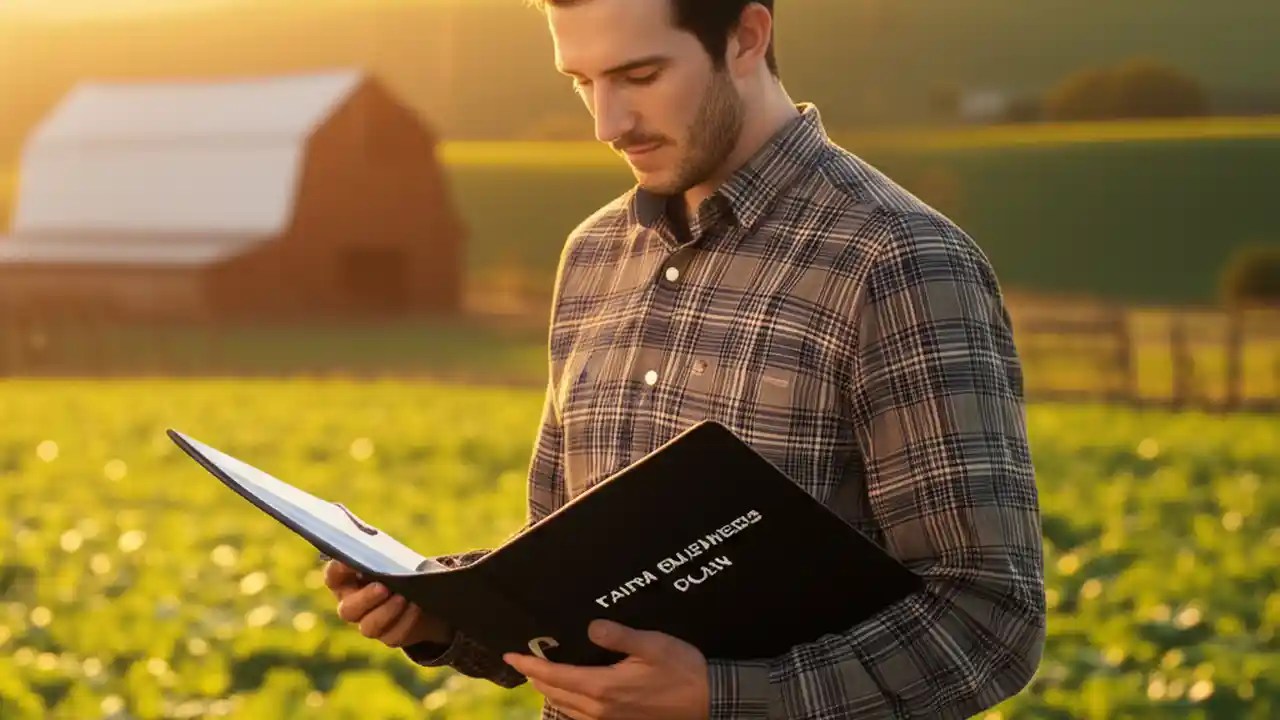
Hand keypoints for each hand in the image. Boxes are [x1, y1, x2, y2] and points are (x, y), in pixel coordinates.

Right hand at [323, 560, 452, 647]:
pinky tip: (415, 607)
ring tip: (403, 598)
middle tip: (383, 588)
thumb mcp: (391, 558)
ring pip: (368, 626)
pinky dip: (406, 620)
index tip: (350, 561)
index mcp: (346, 581)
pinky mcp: (388, 636)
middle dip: (365, 599)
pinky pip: (393, 635)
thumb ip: (382, 557)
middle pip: (347, 609)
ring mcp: (368, 623)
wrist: (423, 594)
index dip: (338, 569)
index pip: (333, 575)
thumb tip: (383, 558)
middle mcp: (352, 605)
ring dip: (387, 611)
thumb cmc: (400, 568)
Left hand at [503, 619, 709, 719]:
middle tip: (523, 661)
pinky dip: (568, 704)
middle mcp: (600, 709)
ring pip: (567, 708)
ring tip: (541, 676)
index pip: (555, 675)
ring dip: (550, 691)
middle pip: (555, 693)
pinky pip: (582, 718)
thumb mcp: (652, 645)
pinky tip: (570, 696)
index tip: (511, 655)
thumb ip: (618, 636)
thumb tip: (590, 627)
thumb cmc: (682, 670)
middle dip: (536, 677)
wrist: (708, 702)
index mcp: (603, 688)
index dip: (530, 665)